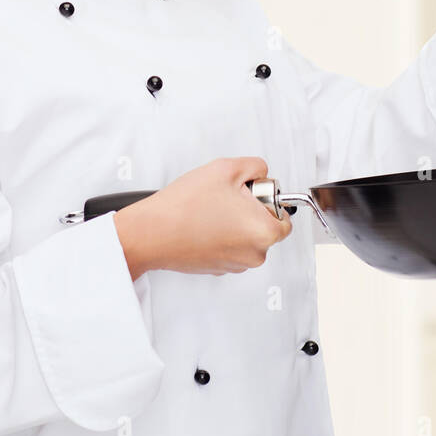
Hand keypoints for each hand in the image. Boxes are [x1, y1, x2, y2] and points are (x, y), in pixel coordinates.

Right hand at [114, 156, 292, 277]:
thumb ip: (257, 167)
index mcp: (264, 232)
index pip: (285, 217)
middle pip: (265, 227)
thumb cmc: (185, 206)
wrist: (150, 233)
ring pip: (245, 238)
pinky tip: (201, 224)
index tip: (251, 193)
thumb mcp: (228, 168)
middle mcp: (253, 255)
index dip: (269, 201)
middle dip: (250, 211)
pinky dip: (219, 236)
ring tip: (210, 210)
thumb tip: (262, 174)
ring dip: (234, 223)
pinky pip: (228, 247)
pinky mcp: (216, 269)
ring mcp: (234, 265)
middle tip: (227, 198)